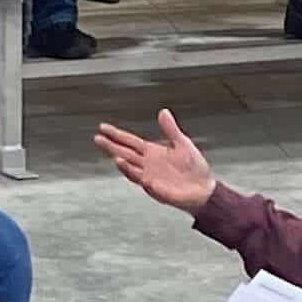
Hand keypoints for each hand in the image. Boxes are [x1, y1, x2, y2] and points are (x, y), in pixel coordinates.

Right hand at [94, 109, 215, 214]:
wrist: (204, 188)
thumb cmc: (193, 167)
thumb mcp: (182, 143)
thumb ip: (171, 129)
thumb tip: (163, 112)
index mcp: (151, 152)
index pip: (129, 142)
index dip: (116, 135)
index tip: (102, 128)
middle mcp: (147, 164)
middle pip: (124, 153)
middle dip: (111, 147)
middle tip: (98, 139)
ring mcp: (150, 177)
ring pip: (132, 170)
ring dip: (124, 165)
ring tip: (116, 157)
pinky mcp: (158, 190)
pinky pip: (147, 184)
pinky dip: (141, 180)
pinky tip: (140, 176)